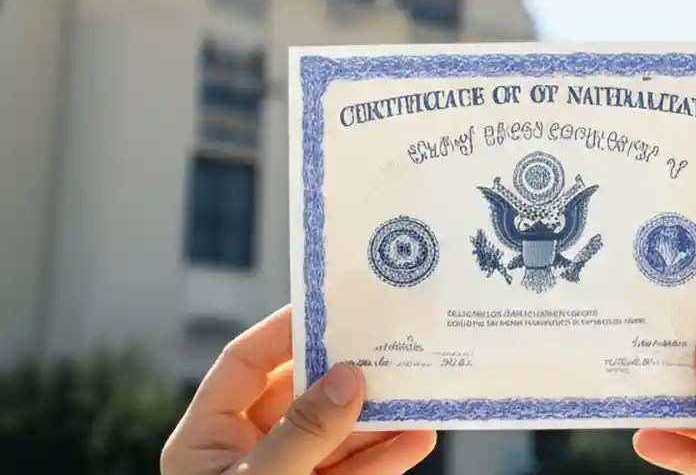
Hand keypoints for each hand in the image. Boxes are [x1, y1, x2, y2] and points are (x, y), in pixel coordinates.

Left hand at [161, 306, 435, 473]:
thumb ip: (304, 434)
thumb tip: (348, 376)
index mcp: (207, 439)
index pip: (245, 364)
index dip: (285, 330)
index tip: (332, 304)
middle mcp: (247, 453)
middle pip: (301, 394)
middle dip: (347, 371)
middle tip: (391, 340)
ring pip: (337, 434)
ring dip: (378, 414)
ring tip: (421, 387)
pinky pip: (355, 474)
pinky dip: (387, 458)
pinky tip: (419, 439)